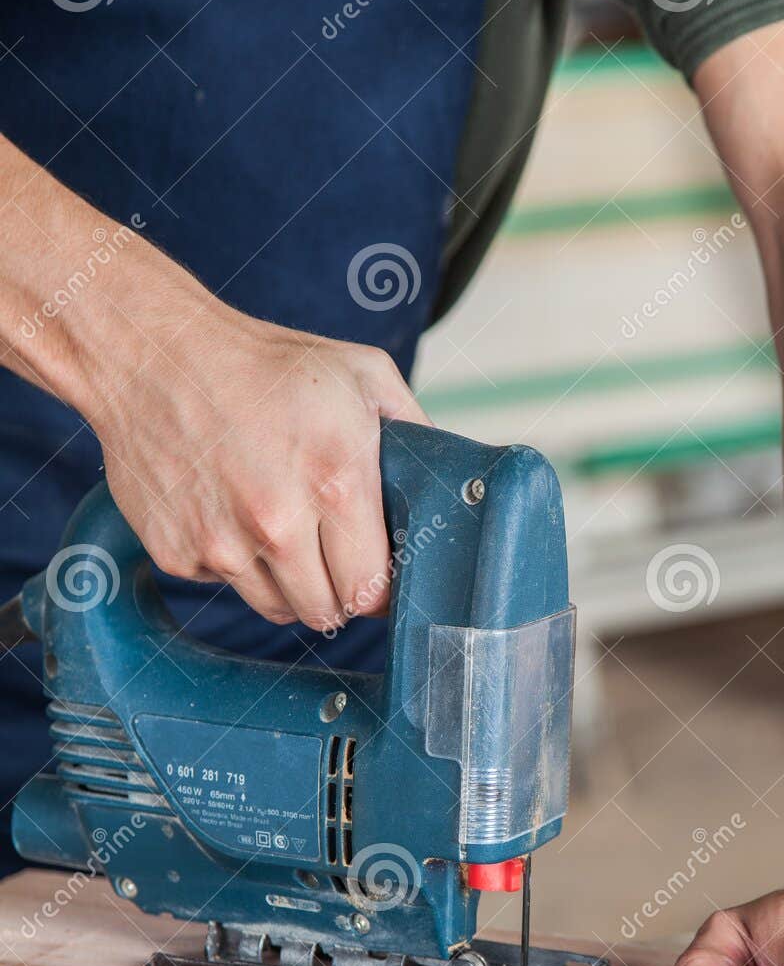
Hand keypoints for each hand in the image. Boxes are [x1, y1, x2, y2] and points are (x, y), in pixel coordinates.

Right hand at [95, 303, 427, 629]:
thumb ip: (415, 431)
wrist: (152, 353)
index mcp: (336, 481)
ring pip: (278, 608)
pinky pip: (224, 584)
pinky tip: (229, 510)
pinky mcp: (177, 552)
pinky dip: (232, 561)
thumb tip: (450, 481)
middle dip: (337, 591)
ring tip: (280, 525)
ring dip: (288, 583)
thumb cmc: (262, 362)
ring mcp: (222, 544)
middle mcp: (279, 522)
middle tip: (331, 553)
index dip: (380, 588)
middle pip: (328, 613)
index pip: (374, 590)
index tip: (375, 572)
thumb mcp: (361, 375)